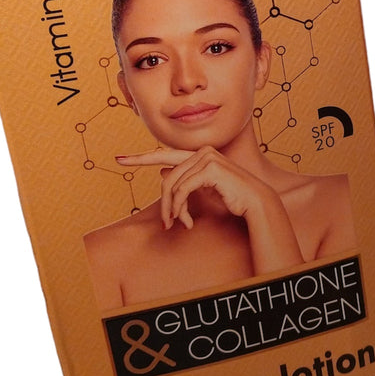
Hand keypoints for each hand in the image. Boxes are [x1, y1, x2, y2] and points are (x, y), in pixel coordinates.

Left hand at [116, 145, 303, 273]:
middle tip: (164, 223)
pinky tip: (185, 221)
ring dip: (173, 209)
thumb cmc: (231, 197)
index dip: (140, 158)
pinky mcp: (209, 169)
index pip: (164, 154)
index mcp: (199, 154)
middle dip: (163, 201)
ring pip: (173, 185)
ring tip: (177, 224)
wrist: (254, 203)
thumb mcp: (203, 189)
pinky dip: (180, 208)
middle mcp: (202, 151)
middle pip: (167, 176)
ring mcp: (206, 158)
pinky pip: (182, 190)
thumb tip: (162, 171)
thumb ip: (184, 179)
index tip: (120, 159)